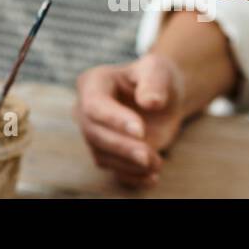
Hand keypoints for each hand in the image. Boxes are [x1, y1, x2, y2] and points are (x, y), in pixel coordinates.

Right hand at [74, 54, 187, 187]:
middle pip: (95, 134)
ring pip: (101, 155)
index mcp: (93, 83)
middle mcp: (85, 109)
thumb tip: (150, 102)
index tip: (141, 131)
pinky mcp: (106, 152)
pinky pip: (113, 169)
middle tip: (149, 156)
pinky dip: (132, 176)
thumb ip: (154, 82)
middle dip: (122, 147)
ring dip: (129, 164)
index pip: (95, 105)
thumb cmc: (157, 78)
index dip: (115, 120)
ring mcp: (94, 133)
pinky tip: (151, 177)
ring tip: (157, 164)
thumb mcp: (158, 70)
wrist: (163, 96)